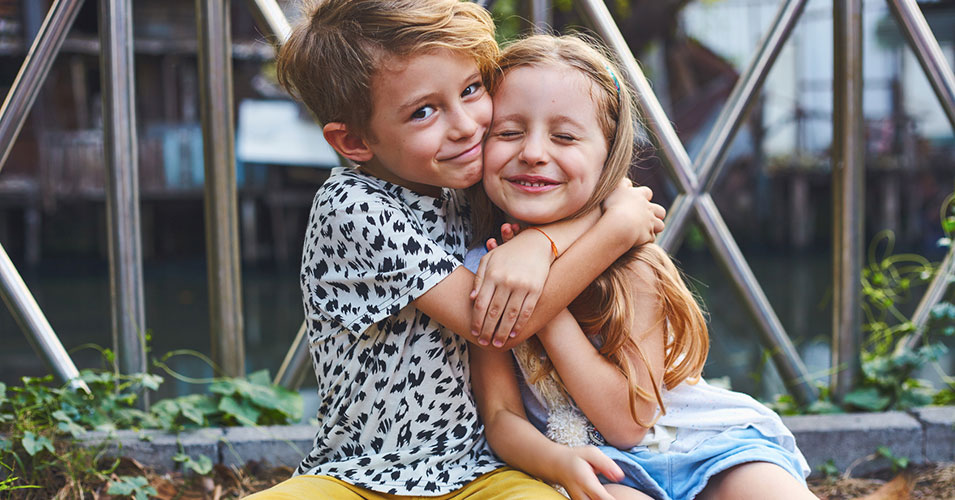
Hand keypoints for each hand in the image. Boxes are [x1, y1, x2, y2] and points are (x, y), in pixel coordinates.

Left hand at [470, 226, 551, 347]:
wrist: (537, 243)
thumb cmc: (509, 252)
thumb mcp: (489, 260)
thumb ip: (479, 279)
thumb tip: (472, 299)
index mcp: (492, 274)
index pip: (481, 304)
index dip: (476, 321)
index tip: (474, 333)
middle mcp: (506, 281)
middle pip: (493, 313)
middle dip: (487, 331)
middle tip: (483, 343)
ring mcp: (522, 286)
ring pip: (509, 316)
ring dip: (502, 333)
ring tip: (497, 344)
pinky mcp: (536, 289)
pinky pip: (526, 312)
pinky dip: (519, 325)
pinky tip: (514, 334)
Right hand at [553, 446, 624, 499]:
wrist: (557, 465)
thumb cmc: (576, 457)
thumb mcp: (591, 453)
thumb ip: (606, 464)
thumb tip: (620, 476)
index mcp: (584, 481)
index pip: (602, 497)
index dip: (612, 499)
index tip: (623, 497)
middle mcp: (580, 495)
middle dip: (610, 499)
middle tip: (620, 495)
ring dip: (605, 498)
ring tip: (610, 493)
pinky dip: (599, 499)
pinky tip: (605, 494)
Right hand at [602, 179, 665, 246]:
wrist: (620, 225)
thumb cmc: (614, 206)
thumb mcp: (616, 189)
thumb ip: (622, 183)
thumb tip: (626, 181)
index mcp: (640, 196)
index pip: (647, 193)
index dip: (644, 196)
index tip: (637, 200)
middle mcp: (648, 209)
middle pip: (660, 210)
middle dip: (656, 214)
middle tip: (645, 217)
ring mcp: (650, 223)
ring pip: (660, 225)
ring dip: (654, 227)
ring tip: (644, 230)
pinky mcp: (648, 236)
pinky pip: (650, 238)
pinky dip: (646, 239)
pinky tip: (638, 241)